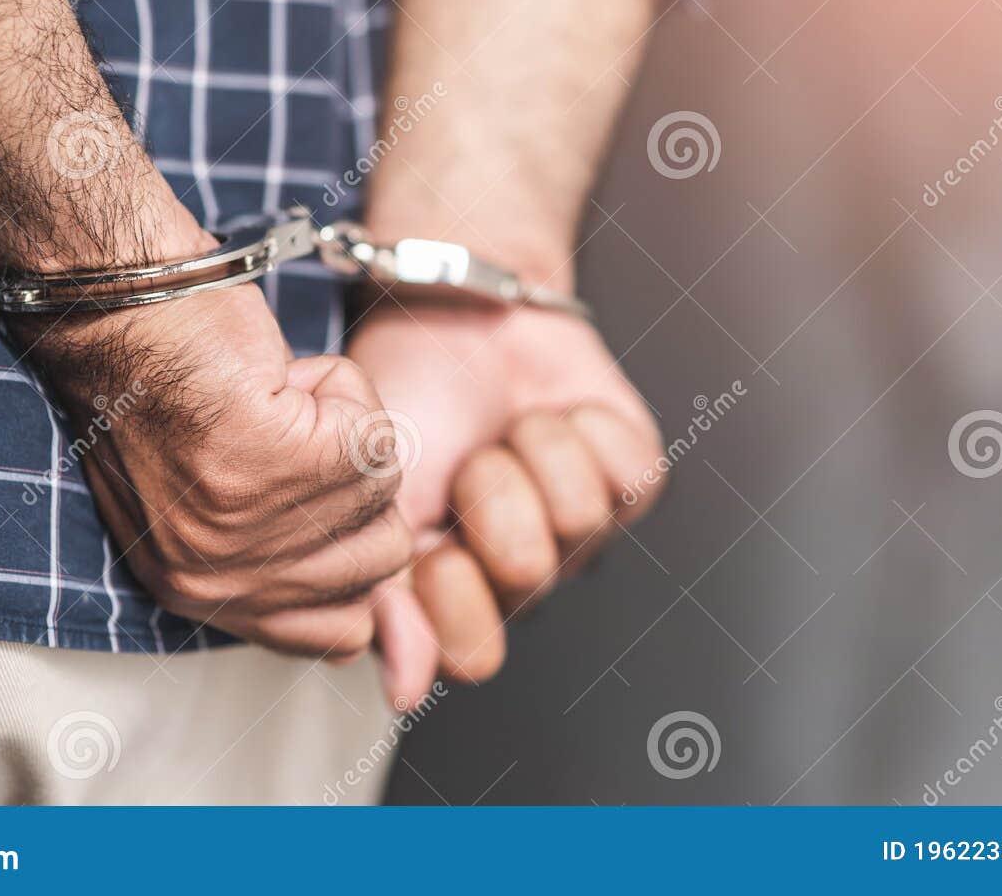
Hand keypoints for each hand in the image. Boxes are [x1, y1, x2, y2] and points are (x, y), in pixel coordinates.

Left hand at [21, 283, 411, 657]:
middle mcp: (223, 577)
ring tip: (279, 403)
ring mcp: (258, 525)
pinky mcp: (294, 461)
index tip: (331, 507)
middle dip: (356, 487)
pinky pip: (377, 437)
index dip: (351, 562)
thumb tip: (351, 575)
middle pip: (379, 561)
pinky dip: (343, 391)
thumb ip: (265, 548)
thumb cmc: (154, 379)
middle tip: (293, 436)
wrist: (119, 306)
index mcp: (196, 590)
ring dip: (349, 434)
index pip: (334, 632)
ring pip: (384, 491)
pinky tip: (281, 380)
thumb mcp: (198, 498)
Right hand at [346, 299, 665, 699]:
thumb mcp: (369, 499)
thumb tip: (403, 690)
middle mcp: (520, 572)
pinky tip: (559, 413)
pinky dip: (586, 426)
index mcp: (451, 591)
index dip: (451, 589)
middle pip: (529, 576)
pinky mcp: (631, 477)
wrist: (457, 312)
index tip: (426, 533)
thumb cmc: (409, 395)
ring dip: (532, 452)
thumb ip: (384, 600)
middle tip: (470, 464)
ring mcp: (580, 529)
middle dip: (490, 498)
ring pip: (580, 520)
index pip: (474, 654)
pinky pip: (629, 477)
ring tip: (508, 430)